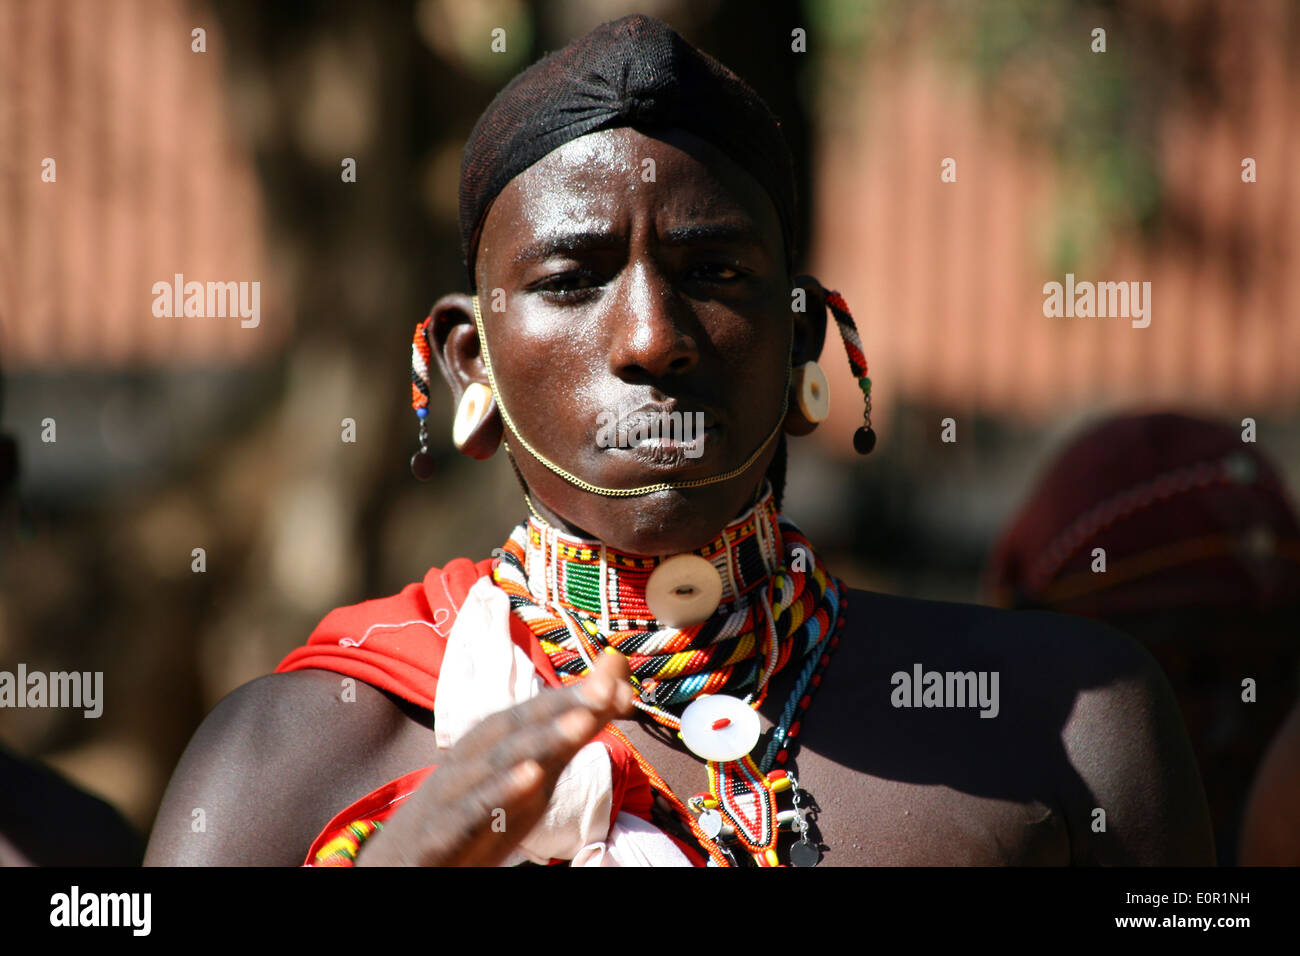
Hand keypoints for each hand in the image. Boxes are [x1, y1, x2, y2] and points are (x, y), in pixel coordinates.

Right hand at [356, 650, 635, 865]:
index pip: (539, 709)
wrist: (405, 858)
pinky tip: (530, 778)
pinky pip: (473, 808)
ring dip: (540, 740)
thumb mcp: (532, 770)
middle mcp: (476, 756)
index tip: (619, 678)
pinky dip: (500, 792)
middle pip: (520, 724)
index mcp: (494, 739)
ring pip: (499, 759)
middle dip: (562, 704)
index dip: (578, 693)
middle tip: (606, 689)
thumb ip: (573, 731)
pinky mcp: (444, 830)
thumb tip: (618, 685)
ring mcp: (457, 790)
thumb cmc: (477, 807)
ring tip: (580, 723)